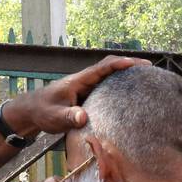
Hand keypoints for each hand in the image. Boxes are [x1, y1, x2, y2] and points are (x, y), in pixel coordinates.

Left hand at [1, 55, 151, 137]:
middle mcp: (85, 81)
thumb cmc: (42, 112)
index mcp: (79, 81)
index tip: (136, 64)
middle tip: (149, 69)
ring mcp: (86, 88)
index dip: (119, 64)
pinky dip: (119, 88)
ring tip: (146, 80)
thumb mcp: (54, 116)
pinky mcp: (87, 96)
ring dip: (126, 76)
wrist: (32, 112)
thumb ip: (68, 116)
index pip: (102, 68)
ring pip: (109, 77)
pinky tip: (129, 96)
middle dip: (129, 65)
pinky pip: (106, 88)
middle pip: (110, 68)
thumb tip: (83, 117)